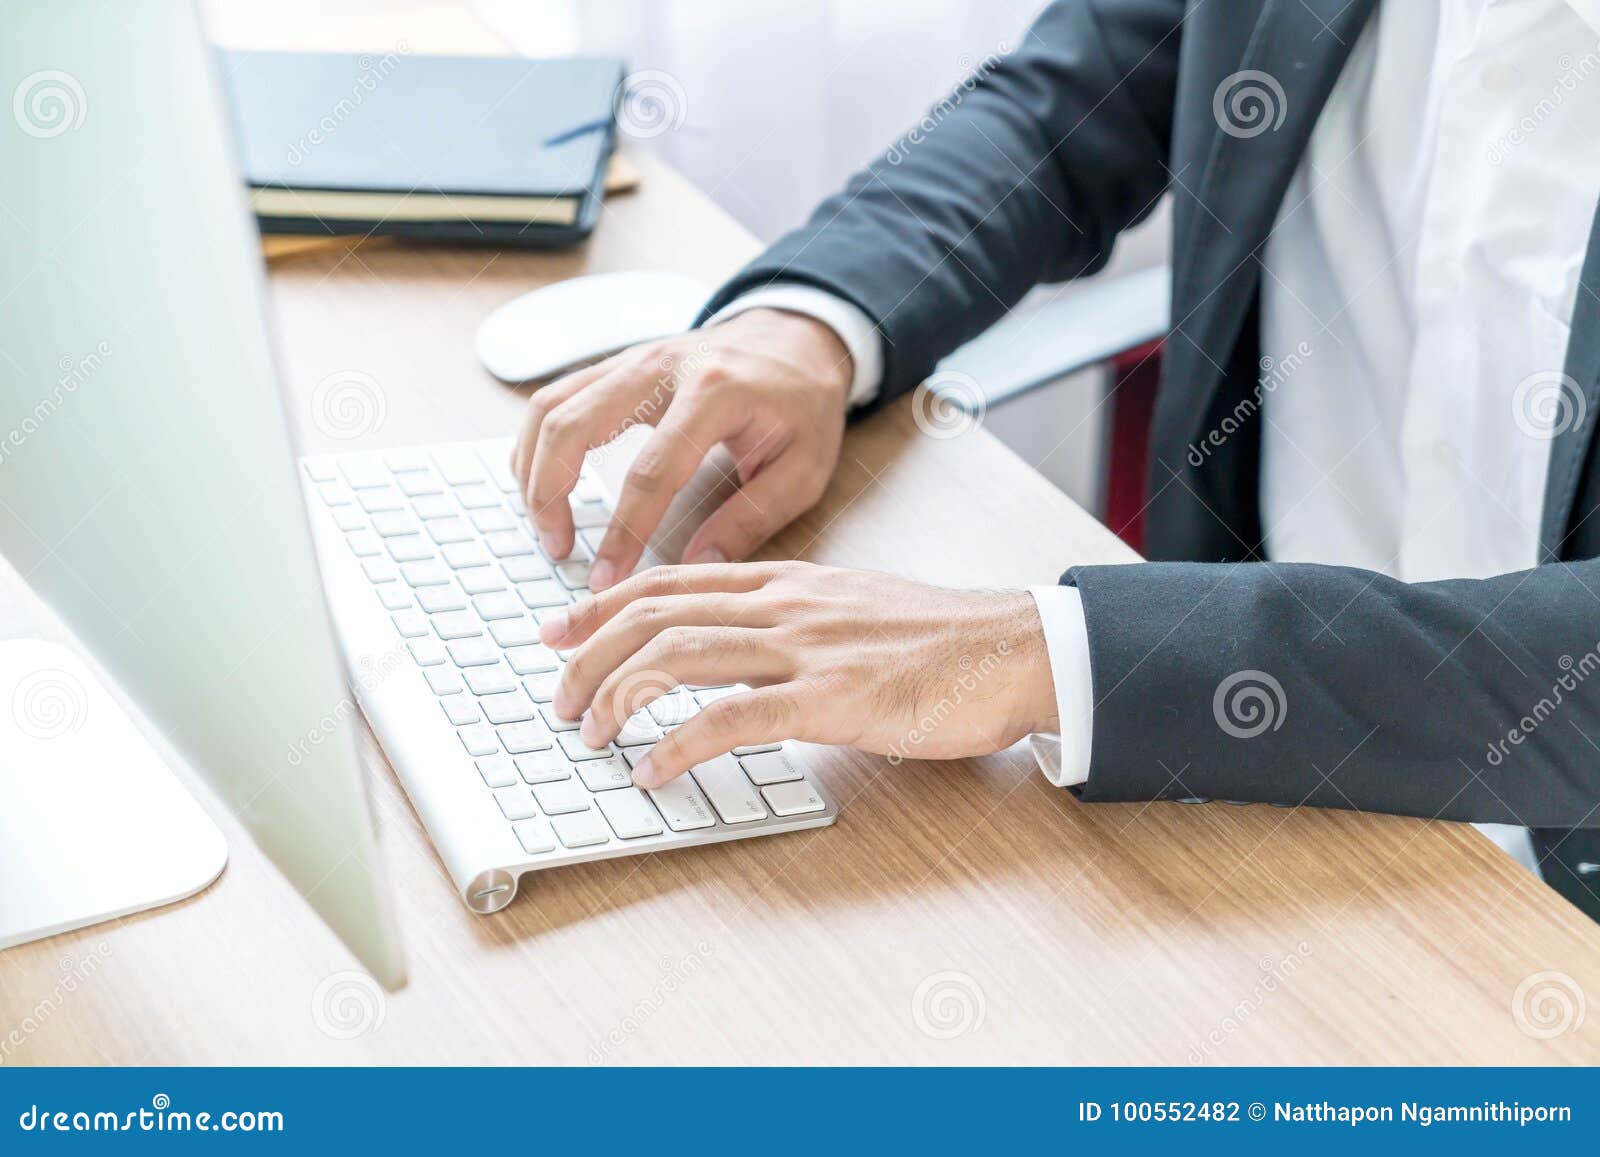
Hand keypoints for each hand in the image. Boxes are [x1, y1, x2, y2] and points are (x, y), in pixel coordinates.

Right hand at [510, 309, 853, 591]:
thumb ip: (751, 520)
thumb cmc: (804, 404)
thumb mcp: (802, 469)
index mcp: (714, 392)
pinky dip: (536, 443)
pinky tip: (541, 485)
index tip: (605, 580)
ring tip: (545, 527)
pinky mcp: (618, 365)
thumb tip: (694, 568)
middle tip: (557, 551)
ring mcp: (632, 359)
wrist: (800, 338)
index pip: (650, 472)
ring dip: (532, 469)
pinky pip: (556, 398)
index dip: (622, 532)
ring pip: (550, 405)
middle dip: (551, 494)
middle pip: (572, 424)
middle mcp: (661, 366)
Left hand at [539, 562, 1060, 787]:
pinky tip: (653, 769)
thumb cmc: (939, 638)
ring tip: (589, 733)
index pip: (671, 580)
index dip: (602, 603)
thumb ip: (789, 616)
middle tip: (558, 695)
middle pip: (656, 614)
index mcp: (787, 580)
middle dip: (590, 654)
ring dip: (616, 696)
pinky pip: (730, 719)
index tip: (558, 629)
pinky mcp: (831, 700)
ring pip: (677, 656)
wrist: (1013, 648)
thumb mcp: (850, 607)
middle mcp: (784, 605)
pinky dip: (676, 745)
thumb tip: (735, 641)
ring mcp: (806, 650)